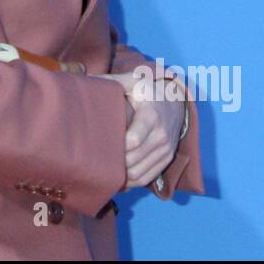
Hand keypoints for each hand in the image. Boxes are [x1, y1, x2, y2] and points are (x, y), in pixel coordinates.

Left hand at [92, 69, 186, 190]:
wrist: (174, 102)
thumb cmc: (147, 91)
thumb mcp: (133, 81)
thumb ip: (113, 81)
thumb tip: (88, 82)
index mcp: (151, 116)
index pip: (133, 141)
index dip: (113, 147)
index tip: (96, 143)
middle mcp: (161, 135)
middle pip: (133, 161)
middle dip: (112, 162)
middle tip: (93, 159)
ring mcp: (165, 150)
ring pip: (138, 174)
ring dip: (119, 176)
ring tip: (102, 169)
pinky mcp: (166, 159)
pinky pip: (146, 179)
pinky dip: (130, 182)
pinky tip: (115, 177)